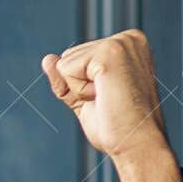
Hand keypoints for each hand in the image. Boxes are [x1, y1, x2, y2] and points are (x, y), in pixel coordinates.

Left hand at [41, 30, 181, 181]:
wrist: (136, 143)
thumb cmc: (116, 126)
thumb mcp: (84, 97)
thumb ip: (65, 78)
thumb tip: (47, 58)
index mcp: (127, 45)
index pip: (76, 58)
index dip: (82, 86)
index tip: (108, 97)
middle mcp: (127, 38)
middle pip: (68, 57)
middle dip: (78, 86)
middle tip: (108, 100)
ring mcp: (120, 42)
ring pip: (65, 63)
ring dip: (79, 89)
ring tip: (108, 98)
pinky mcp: (109, 52)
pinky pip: (66, 70)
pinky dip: (79, 90)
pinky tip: (104, 95)